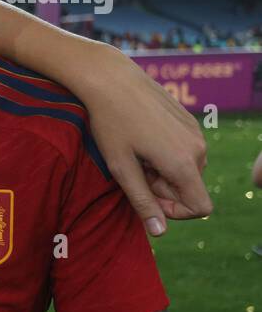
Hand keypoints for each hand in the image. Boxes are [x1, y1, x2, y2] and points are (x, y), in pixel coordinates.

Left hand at [79, 44, 210, 233]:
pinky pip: (184, 151)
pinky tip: (140, 138)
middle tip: (132, 169)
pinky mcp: (189, 121)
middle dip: (162, 188)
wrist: (110, 78)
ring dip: (162, 171)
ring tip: (134, 152)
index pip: (201, 208)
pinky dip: (164, 154)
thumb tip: (159, 232)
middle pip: (190, 189)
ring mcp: (196, 133)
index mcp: (184, 163)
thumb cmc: (110, 123)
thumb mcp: (121, 168)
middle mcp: (198, 149)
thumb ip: (142, 202)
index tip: (146, 198)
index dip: (174, 212)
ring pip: (186, 170)